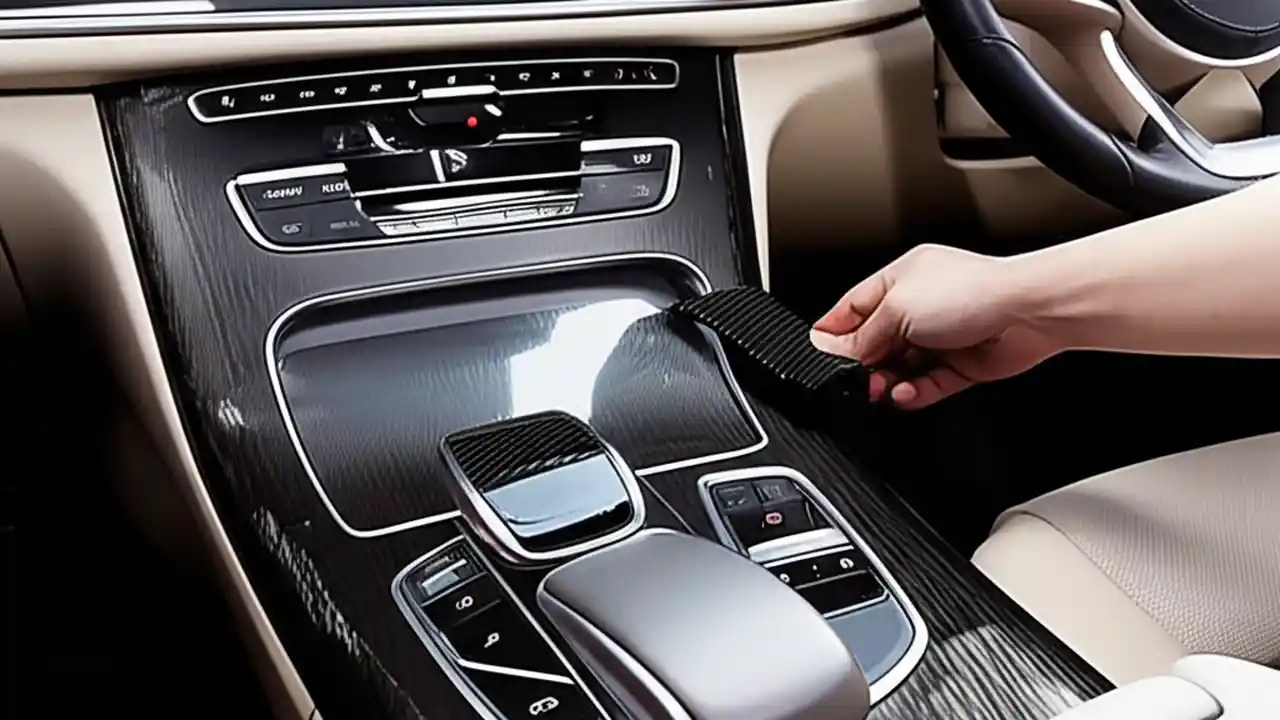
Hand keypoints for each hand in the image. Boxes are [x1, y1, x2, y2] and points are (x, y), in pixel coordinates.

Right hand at [810, 244, 1060, 408]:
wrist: (1028, 313)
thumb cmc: (973, 292)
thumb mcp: (897, 310)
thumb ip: (862, 337)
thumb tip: (830, 349)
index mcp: (900, 280)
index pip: (853, 308)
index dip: (833, 332)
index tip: (818, 355)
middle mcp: (919, 307)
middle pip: (875, 343)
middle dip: (863, 364)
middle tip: (855, 379)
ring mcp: (941, 337)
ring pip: (900, 369)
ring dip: (888, 382)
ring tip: (882, 389)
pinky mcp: (960, 364)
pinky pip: (927, 385)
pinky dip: (914, 393)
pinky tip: (905, 394)